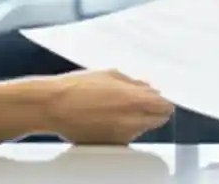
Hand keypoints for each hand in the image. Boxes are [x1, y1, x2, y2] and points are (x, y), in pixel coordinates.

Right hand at [47, 70, 173, 144]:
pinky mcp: (111, 145)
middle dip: (153, 111)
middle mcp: (132, 120)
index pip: (165, 106)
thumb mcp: (109, 74)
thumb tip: (148, 88)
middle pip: (159, 120)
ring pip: (142, 128)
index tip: (158, 99)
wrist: (53, 106)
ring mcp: (123, 135)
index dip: (163, 102)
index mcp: (134, 99)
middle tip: (140, 103)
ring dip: (137, 119)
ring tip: (114, 108)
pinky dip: (123, 128)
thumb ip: (133, 83)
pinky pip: (127, 136)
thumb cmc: (77, 86)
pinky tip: (106, 118)